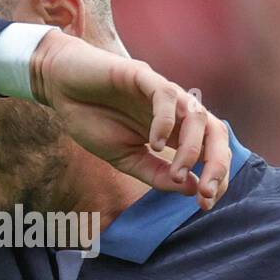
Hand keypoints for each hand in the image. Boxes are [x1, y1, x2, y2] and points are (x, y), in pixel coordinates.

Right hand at [30, 30, 230, 209]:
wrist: (60, 87)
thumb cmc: (92, 119)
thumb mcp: (125, 158)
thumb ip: (156, 173)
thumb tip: (192, 190)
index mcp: (175, 131)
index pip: (210, 152)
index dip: (215, 178)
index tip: (204, 204)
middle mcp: (175, 111)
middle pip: (215, 132)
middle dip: (218, 164)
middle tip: (206, 193)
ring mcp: (161, 91)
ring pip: (197, 115)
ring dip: (193, 149)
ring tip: (178, 173)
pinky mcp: (142, 75)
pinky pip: (165, 95)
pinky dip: (165, 121)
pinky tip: (155, 143)